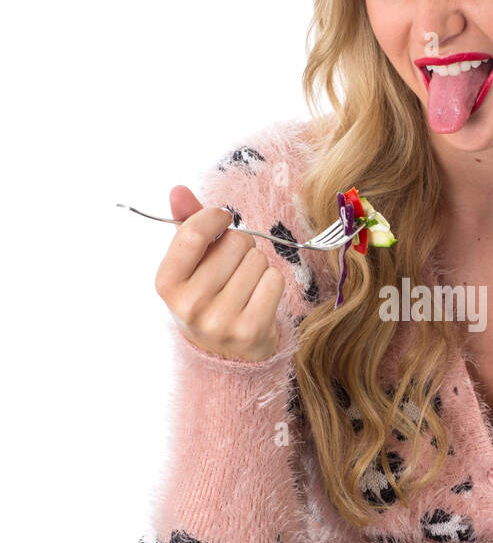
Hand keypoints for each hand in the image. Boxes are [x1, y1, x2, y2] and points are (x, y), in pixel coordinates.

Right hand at [154, 186, 285, 360]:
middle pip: (234, 242)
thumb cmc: (207, 295)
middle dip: (240, 245)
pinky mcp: (251, 330)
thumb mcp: (189, 264)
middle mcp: (190, 305)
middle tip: (233, 264)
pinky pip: (275, 280)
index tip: (223, 218)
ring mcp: (221, 321)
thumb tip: (178, 190)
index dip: (215, 216)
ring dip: (257, 264)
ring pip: (258, 260)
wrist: (225, 352)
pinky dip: (272, 282)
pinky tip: (259, 296)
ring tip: (245, 282)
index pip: (194, 233)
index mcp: (167, 284)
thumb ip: (186, 225)